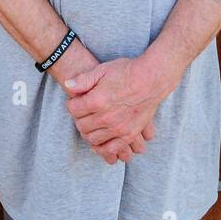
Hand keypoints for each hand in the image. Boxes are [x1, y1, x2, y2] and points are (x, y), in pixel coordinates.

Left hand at [50, 43, 154, 163]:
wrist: (152, 78)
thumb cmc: (127, 71)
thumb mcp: (102, 70)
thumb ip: (83, 80)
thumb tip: (67, 84)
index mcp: (97, 101)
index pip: (73, 109)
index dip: (72, 104)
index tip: (77, 100)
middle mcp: (106, 117)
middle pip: (81, 125)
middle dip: (79, 118)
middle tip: (84, 112)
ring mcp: (118, 128)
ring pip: (93, 139)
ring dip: (88, 133)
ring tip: (91, 124)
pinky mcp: (129, 134)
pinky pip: (111, 149)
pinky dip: (102, 149)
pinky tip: (99, 143)